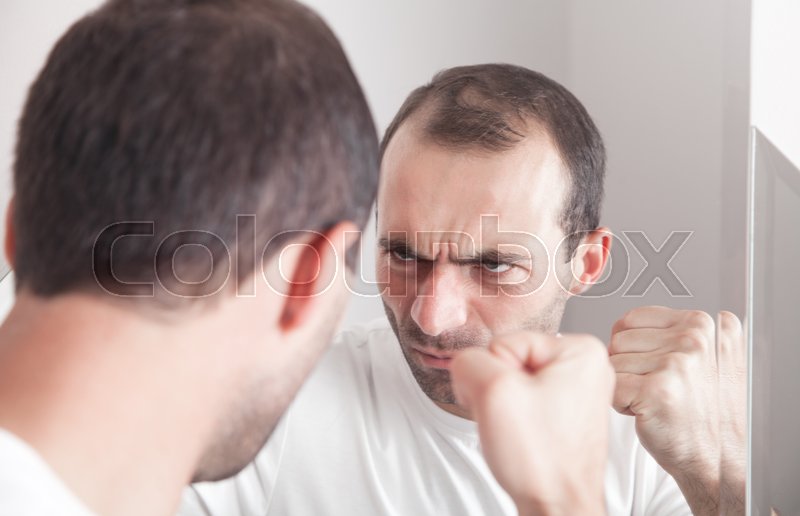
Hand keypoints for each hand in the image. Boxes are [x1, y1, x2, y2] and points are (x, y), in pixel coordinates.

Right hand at [450, 332, 613, 515]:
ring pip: (512, 381)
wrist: (557, 509)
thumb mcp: (493, 391)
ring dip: (503, 406)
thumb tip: (467, 364)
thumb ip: (469, 360)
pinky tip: (522, 438)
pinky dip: (512, 419)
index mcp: (581, 350)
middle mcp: (586, 367)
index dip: (495, 376)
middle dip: (498, 390)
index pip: (505, 343)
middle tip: (513, 422)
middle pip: (510, 360)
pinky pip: (523, 401)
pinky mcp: (565, 414)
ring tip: (518, 432)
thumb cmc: (541, 460)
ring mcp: (577, 392)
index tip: (512, 408)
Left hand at [609, 307, 745, 515]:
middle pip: (618, 340)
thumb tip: (623, 322)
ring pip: (612, 362)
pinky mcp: (657, 390)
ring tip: (654, 401)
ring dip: (624, 385)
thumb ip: (675, 331)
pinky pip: (611, 386)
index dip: (633, 348)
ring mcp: (676, 363)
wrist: (717, 459)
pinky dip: (620, 404)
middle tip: (656, 389)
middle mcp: (693, 339)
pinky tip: (647, 413)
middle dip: (627, 367)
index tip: (654, 367)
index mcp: (702, 323)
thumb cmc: (703, 411)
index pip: (631, 319)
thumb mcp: (705, 356)